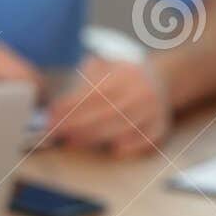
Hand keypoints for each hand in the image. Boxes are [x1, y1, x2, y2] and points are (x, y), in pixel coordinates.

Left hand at [47, 57, 171, 155]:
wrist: (162, 78)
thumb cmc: (121, 76)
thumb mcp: (105, 65)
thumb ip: (85, 76)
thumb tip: (59, 102)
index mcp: (125, 74)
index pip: (95, 92)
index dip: (72, 105)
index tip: (52, 114)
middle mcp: (141, 91)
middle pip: (108, 111)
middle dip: (78, 124)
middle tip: (57, 131)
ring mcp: (153, 109)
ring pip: (125, 126)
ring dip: (96, 136)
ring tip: (72, 142)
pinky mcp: (161, 125)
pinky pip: (149, 137)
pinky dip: (134, 145)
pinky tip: (114, 150)